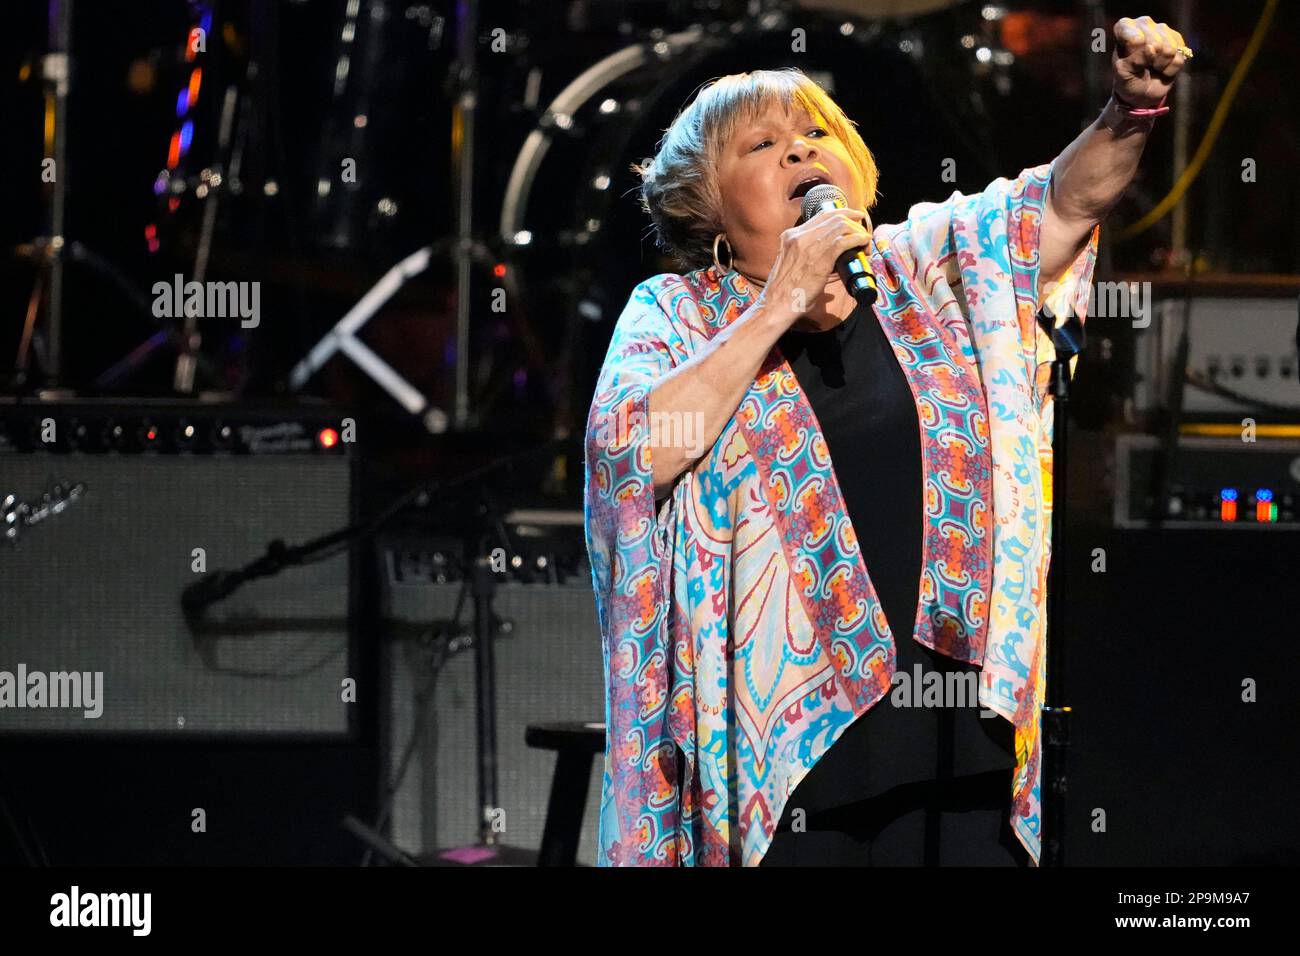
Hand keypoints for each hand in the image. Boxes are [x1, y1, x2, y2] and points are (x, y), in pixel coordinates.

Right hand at [760, 206, 870, 326]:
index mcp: (790, 236)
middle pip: (834, 215)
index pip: (821, 215)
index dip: (841, 215)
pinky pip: (846, 240)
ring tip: (865, 242)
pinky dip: (859, 239)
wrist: (775, 305)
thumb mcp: (792, 267)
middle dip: (853, 220)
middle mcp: (799, 235)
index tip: (852, 222)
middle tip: (863, 231)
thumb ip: (808, 260)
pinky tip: (864, 245)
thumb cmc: (784, 293)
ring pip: (842, 224)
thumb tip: (833, 267)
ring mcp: (809, 243)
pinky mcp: (820, 256)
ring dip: (858, 231)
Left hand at [1111, 15, 1190, 108]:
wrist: (1140, 93)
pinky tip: (1163, 68)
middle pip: (1156, 43)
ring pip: (1170, 49)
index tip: (1127, 57)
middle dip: (1149, 60)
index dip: (1133, 49)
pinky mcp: (1178, 42)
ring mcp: (1164, 31)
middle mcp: (1145, 25)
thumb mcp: (1123, 73)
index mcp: (1126, 28)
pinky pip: (1179, 59)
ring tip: (1152, 66)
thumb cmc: (1127, 79)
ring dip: (1160, 65)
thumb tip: (1152, 48)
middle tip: (1141, 66)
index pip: (1133, 34)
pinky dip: (1170, 70)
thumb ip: (1134, 60)